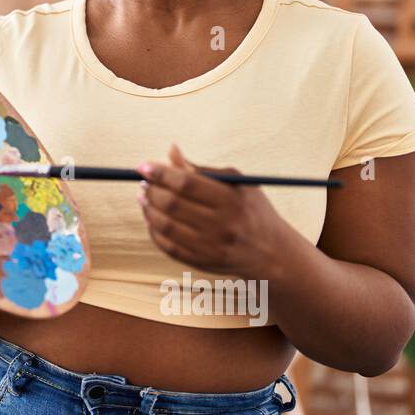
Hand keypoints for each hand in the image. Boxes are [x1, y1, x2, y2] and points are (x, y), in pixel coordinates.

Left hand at [136, 143, 287, 279]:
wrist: (271, 252)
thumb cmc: (250, 210)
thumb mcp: (236, 184)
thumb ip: (201, 169)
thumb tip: (171, 151)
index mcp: (231, 200)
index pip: (187, 184)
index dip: (161, 173)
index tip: (143, 166)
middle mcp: (222, 225)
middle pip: (173, 205)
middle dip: (151, 190)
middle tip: (143, 182)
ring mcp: (211, 247)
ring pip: (166, 227)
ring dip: (148, 209)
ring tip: (143, 197)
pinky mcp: (202, 262)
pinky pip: (168, 247)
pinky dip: (154, 230)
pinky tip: (151, 218)